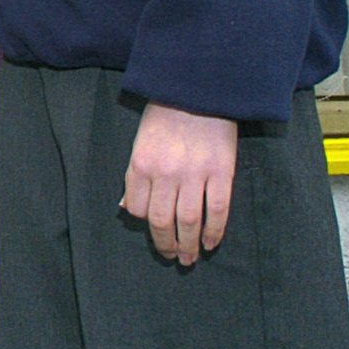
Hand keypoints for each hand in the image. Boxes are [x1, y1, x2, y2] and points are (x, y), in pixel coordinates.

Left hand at [122, 101, 237, 265]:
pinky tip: (211, 243)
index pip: (139, 208)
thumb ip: (135, 177)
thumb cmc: (165, 116)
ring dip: (189, 245)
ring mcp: (195, 174)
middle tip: (173, 258)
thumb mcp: (140, 143)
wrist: (198, 91)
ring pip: (189, 221)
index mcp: (141, 165)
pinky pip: (218, 211)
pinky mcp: (222, 173)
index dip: (146, 225)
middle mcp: (165, 173)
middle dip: (166, 244)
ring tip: (190, 258)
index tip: (154, 233)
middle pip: (163, 220)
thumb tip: (126, 207)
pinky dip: (215, 231)